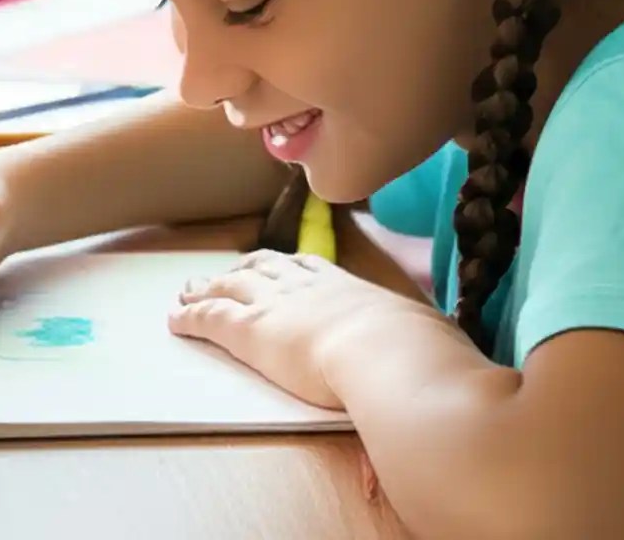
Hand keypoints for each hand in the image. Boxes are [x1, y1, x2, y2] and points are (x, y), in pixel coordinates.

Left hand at [170, 250, 418, 409]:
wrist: (390, 354)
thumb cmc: (422, 354)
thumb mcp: (432, 341)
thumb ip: (430, 345)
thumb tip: (449, 358)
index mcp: (352, 289)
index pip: (313, 268)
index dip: (290, 266)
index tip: (278, 265)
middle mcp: (309, 288)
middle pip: (266, 268)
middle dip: (242, 269)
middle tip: (224, 273)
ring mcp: (277, 305)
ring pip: (231, 287)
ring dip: (208, 287)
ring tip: (189, 290)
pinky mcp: (250, 331)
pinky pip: (210, 318)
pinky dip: (189, 315)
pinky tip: (174, 317)